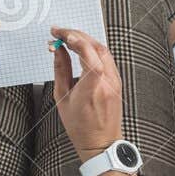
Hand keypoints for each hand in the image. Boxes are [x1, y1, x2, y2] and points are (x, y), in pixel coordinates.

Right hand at [50, 27, 124, 161]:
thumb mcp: (62, 98)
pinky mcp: (117, 82)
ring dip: (85, 40)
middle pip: (97, 48)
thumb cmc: (80, 126)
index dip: (74, 39)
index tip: (58, 34)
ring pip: (104, 51)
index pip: (89, 55)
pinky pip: (107, 59)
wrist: (101, 143)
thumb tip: (57, 50)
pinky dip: (93, 49)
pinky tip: (81, 48)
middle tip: (59, 32)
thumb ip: (61, 70)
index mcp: (92, 88)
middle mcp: (108, 83)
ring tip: (67, 38)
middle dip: (77, 35)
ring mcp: (115, 82)